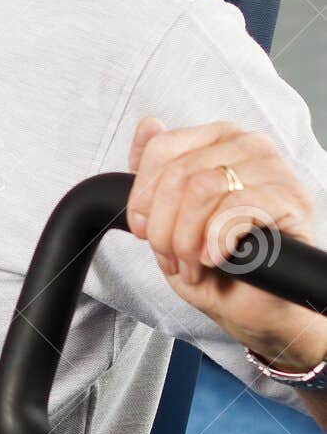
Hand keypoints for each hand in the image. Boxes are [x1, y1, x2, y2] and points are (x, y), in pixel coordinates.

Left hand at [126, 116, 326, 373]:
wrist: (258, 309)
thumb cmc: (220, 265)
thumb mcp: (171, 217)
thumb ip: (155, 170)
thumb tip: (148, 124)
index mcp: (219, 141)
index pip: (162, 147)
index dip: (143, 195)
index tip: (143, 230)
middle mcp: (248, 146)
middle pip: (179, 172)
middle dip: (164, 227)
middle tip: (173, 259)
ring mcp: (274, 170)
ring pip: (203, 188)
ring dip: (188, 237)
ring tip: (194, 263)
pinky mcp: (291, 200)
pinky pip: (236, 207)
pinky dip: (216, 239)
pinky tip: (216, 258)